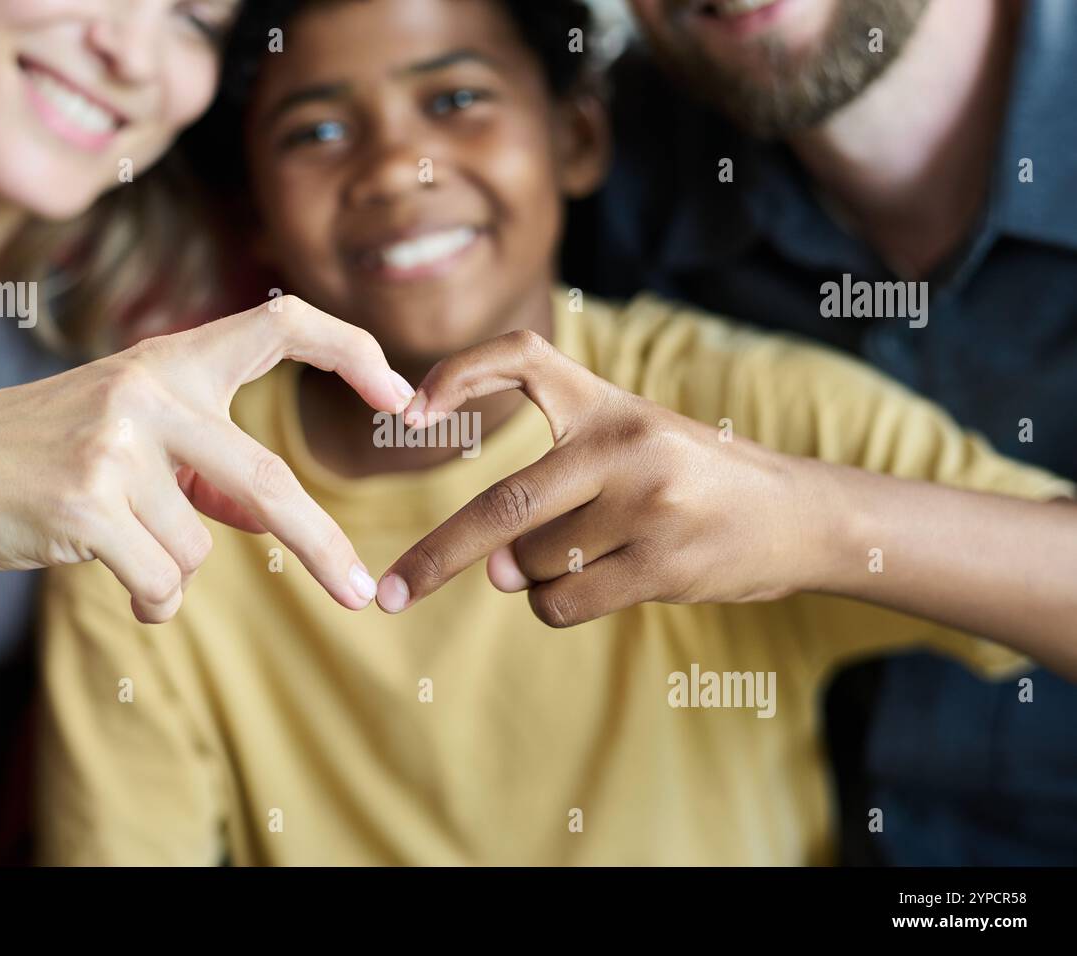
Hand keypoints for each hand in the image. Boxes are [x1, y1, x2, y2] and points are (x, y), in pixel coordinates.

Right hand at [0, 296, 414, 621]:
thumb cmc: (47, 453)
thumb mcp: (130, 433)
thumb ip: (202, 465)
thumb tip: (269, 521)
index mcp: (171, 361)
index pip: (279, 322)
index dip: (352, 350)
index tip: (401, 399)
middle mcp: (150, 391)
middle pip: (268, 482)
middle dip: (322, 547)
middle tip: (362, 595)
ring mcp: (115, 444)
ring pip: (199, 548)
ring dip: (171, 571)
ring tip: (121, 548)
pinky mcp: (85, 501)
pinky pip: (161, 580)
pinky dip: (151, 599)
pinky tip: (118, 580)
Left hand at [376, 330, 820, 625]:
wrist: (796, 515)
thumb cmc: (693, 479)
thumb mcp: (630, 449)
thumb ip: (552, 497)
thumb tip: (494, 570)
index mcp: (609, 402)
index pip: (523, 357)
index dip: (459, 373)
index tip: (410, 411)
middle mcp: (625, 445)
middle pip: (503, 507)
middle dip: (435, 556)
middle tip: (390, 592)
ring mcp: (648, 505)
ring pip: (532, 564)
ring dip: (531, 577)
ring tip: (590, 555)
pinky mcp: (665, 563)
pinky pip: (564, 602)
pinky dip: (556, 604)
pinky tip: (600, 583)